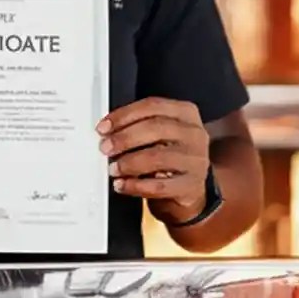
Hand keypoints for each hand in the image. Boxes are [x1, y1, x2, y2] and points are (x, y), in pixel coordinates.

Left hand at [97, 97, 209, 222]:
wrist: (190, 191)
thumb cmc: (169, 156)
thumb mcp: (161, 134)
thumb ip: (139, 126)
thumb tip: (108, 130)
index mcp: (186, 113)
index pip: (153, 106)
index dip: (124, 115)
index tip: (104, 127)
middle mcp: (194, 134)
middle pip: (156, 128)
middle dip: (124, 138)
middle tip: (105, 147)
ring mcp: (195, 160)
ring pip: (157, 157)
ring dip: (128, 163)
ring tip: (113, 168)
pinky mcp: (191, 186)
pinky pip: (159, 186)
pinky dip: (135, 186)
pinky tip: (122, 185)